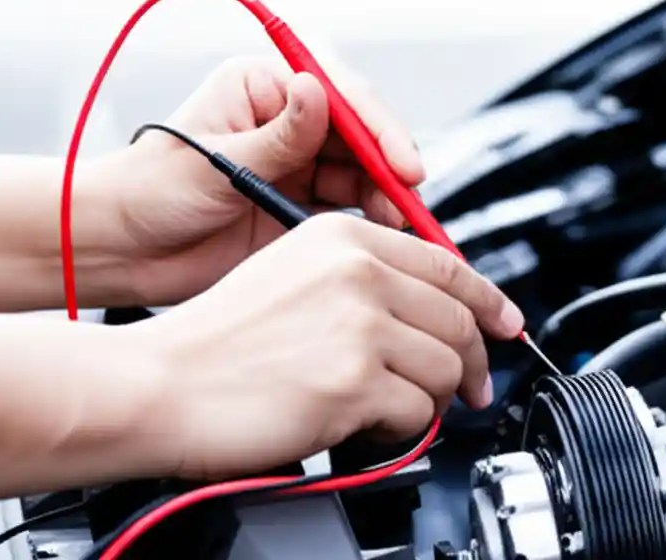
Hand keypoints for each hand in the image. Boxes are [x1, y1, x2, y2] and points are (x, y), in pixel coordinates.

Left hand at [95, 56, 422, 305]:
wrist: (121, 252)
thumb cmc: (148, 192)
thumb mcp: (214, 162)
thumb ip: (276, 135)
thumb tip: (318, 90)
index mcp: (265, 86)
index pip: (338, 94)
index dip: (377, 127)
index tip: (401, 163)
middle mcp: (289, 118)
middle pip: (361, 134)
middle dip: (389, 166)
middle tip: (410, 201)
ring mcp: (300, 162)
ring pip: (363, 173)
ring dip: (385, 197)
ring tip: (399, 227)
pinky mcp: (304, 204)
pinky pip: (352, 208)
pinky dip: (372, 222)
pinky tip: (385, 238)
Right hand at [132, 212, 522, 480]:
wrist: (159, 386)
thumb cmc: (216, 340)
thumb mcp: (293, 273)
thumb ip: (364, 279)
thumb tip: (433, 309)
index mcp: (345, 239)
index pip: (448, 266)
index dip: (489, 301)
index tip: (505, 324)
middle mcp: (359, 273)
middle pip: (459, 320)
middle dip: (472, 362)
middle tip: (469, 389)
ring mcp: (359, 327)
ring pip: (447, 369)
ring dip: (433, 398)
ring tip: (398, 406)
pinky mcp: (354, 382)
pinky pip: (417, 411)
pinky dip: (402, 426)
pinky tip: (369, 423)